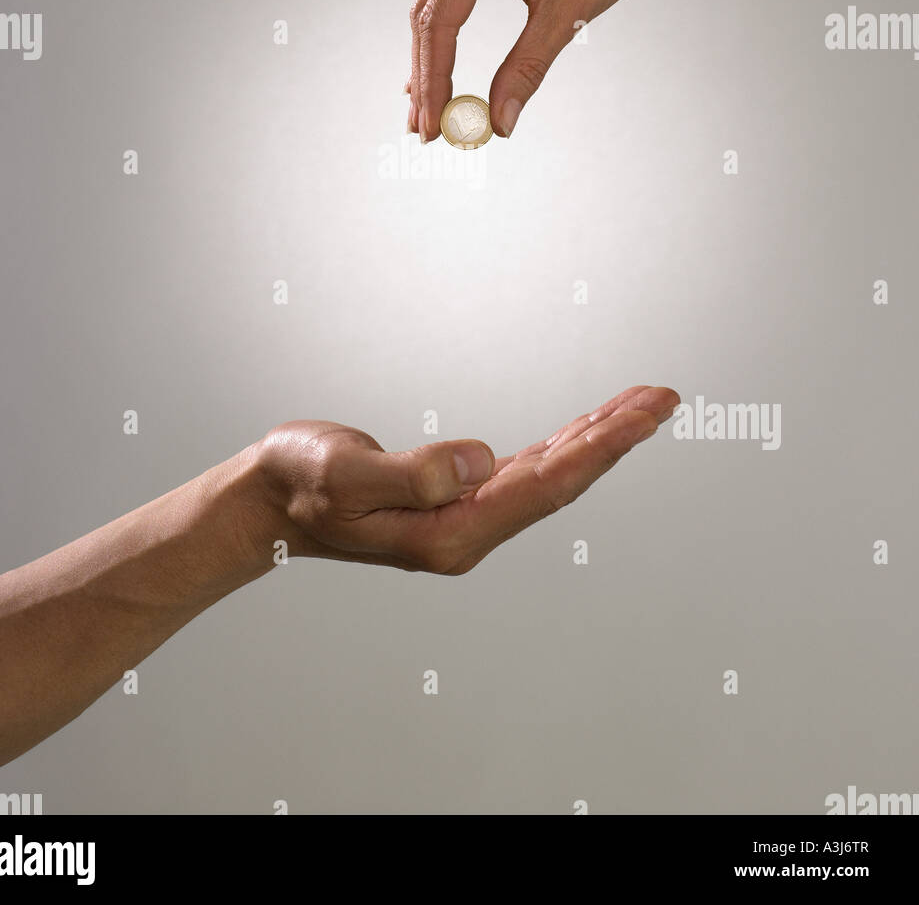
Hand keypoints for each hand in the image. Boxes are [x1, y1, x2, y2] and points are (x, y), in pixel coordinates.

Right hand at [247, 384, 678, 574]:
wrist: (268, 504)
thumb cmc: (298, 485)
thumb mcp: (343, 476)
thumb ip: (412, 474)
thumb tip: (483, 460)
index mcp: (449, 533)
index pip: (546, 486)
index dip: (602, 446)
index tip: (646, 412)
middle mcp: (466, 532)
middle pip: (560, 480)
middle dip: (615, 437)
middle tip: (663, 397)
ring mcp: (462, 519)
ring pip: (549, 475)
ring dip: (595, 439)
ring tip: (639, 406)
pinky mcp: (454, 500)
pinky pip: (525, 471)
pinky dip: (562, 444)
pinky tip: (582, 430)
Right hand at [407, 0, 667, 142]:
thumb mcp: (565, 17)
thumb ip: (525, 70)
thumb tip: (499, 122)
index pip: (439, 21)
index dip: (434, 79)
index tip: (434, 124)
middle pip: (429, 14)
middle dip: (426, 74)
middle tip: (424, 127)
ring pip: (435, 3)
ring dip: (432, 56)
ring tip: (427, 105)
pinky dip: (447, 28)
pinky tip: (438, 61)